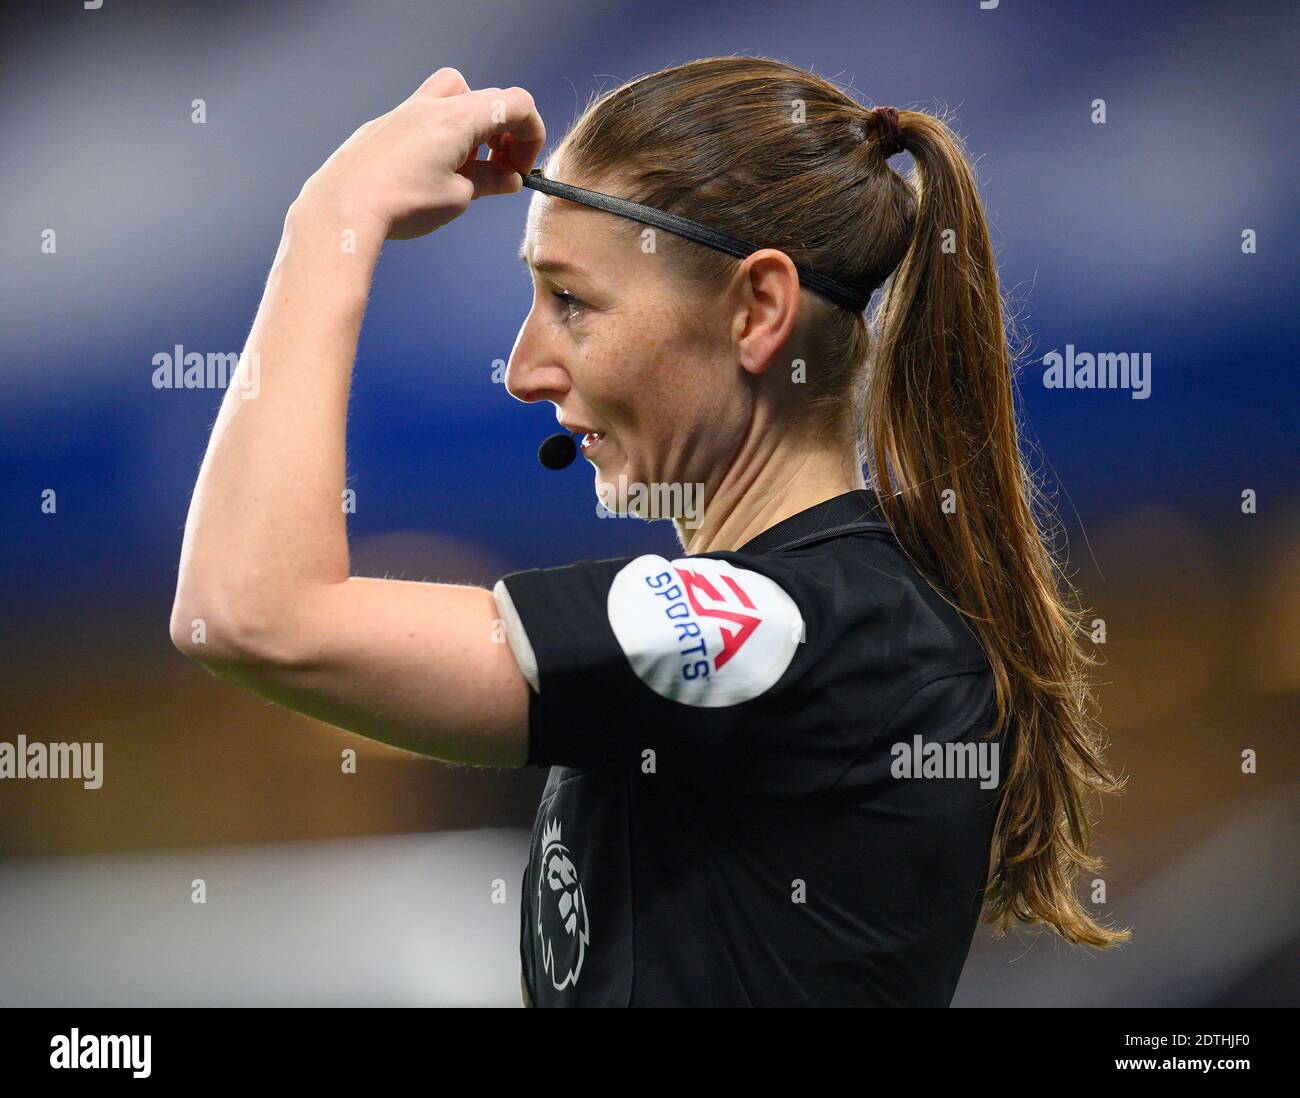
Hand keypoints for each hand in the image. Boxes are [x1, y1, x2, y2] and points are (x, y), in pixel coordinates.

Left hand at [298, 67, 544, 239]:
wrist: (343, 208)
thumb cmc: (401, 203)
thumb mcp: (457, 197)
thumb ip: (489, 181)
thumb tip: (508, 178)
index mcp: (458, 119)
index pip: (516, 104)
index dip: (531, 135)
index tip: (521, 168)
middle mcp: (432, 106)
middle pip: (489, 98)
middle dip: (505, 133)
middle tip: (501, 169)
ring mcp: (404, 112)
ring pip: (454, 94)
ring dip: (473, 125)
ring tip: (466, 165)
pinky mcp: (384, 126)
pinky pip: (424, 115)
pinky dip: (442, 135)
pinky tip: (431, 171)